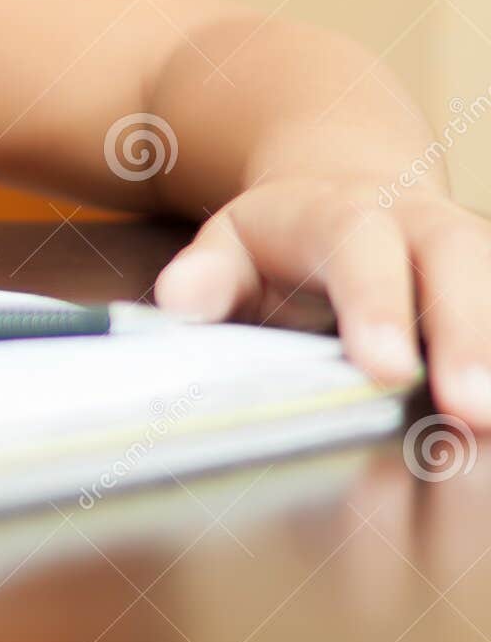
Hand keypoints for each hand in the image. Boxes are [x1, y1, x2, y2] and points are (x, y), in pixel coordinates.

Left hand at [153, 175, 490, 430]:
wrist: (355, 201)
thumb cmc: (287, 241)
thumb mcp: (233, 243)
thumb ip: (209, 272)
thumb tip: (181, 298)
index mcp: (346, 213)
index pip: (361, 246)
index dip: (376, 305)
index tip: (384, 369)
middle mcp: (425, 226)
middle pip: (459, 262)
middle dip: (467, 336)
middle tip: (469, 413)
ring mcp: (473, 256)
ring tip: (483, 439)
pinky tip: (486, 441)